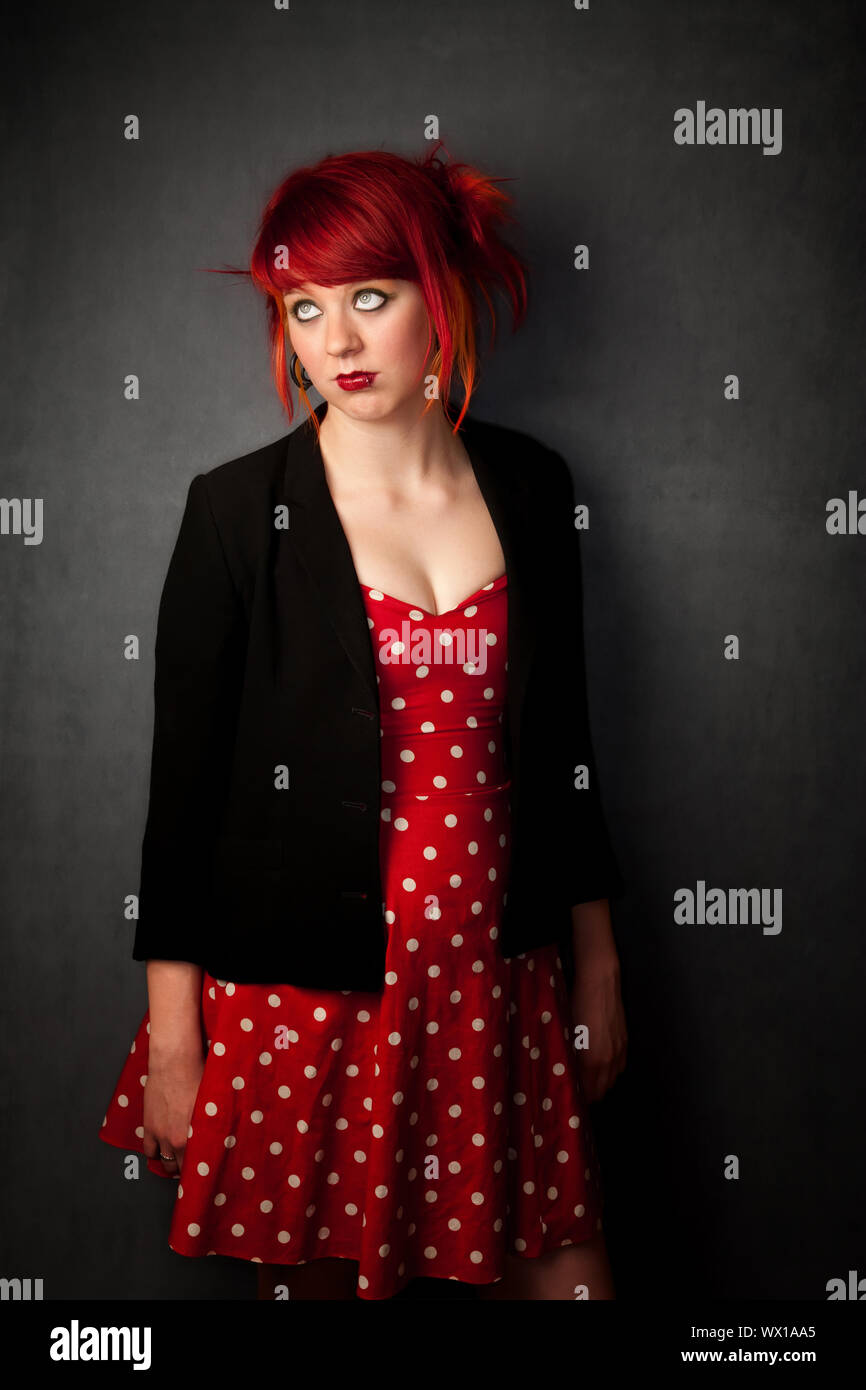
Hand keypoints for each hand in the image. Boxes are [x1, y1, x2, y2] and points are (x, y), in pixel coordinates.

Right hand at [142, 1046, 205, 1176]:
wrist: (174, 1063)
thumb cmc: (198, 1076)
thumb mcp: (214, 1102)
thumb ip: (217, 1122)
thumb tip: (227, 1132)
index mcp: (196, 1135)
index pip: (198, 1164)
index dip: (202, 1170)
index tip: (205, 1170)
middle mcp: (177, 1139)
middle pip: (181, 1166)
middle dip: (187, 1169)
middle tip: (192, 1166)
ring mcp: (161, 1134)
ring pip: (165, 1161)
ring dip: (171, 1163)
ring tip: (177, 1161)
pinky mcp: (149, 1127)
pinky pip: (149, 1151)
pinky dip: (155, 1153)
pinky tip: (162, 1150)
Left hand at [568, 960, 626, 1102]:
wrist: (600, 984)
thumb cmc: (578, 1005)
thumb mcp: (569, 1033)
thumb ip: (571, 1057)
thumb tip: (568, 1072)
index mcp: (592, 1060)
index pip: (589, 1093)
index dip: (580, 1098)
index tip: (571, 1096)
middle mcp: (609, 1060)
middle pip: (602, 1090)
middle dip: (590, 1093)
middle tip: (578, 1090)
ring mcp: (620, 1051)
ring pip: (613, 1079)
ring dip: (602, 1082)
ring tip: (589, 1078)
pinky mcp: (625, 1041)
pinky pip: (620, 1066)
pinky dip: (612, 1070)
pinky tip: (602, 1064)